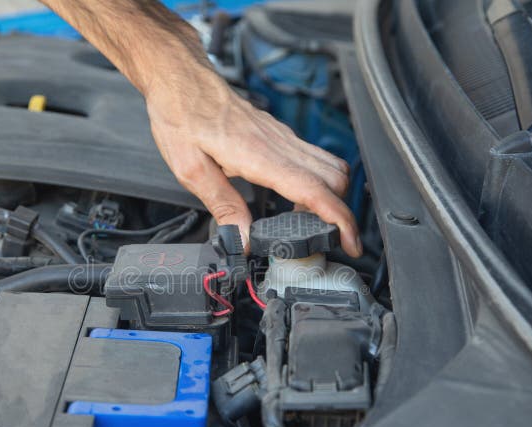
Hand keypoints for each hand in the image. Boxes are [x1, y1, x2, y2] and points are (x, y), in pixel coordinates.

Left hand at [145, 67, 361, 256]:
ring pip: (331, 167)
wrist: (182, 80)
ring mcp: (283, 137)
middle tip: (327, 239)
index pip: (314, 189)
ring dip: (332, 197)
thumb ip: (221, 205)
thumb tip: (241, 239)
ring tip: (310, 224)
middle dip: (340, 212)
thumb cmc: (182, 116)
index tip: (350, 242)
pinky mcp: (280, 135)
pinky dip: (319, 183)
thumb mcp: (190, 168)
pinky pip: (315, 158)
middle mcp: (279, 144)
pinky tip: (297, 199)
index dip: (338, 219)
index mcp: (259, 155)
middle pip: (335, 179)